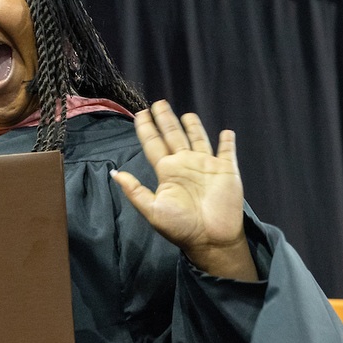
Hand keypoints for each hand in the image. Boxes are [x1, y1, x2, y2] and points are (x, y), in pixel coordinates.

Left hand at [111, 100, 254, 280]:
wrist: (210, 239)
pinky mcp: (226, 170)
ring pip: (198, 139)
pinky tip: (226, 132)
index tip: (140, 113)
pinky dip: (228, 141)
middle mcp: (185, 164)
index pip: (154, 143)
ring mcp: (206, 166)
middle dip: (165, 119)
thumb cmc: (180, 227)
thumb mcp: (152, 209)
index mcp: (167, 171)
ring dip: (193, 126)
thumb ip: (135, 191)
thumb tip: (115, 173)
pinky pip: (227, 151)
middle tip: (158, 103)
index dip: (147, 128)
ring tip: (186, 114)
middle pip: (173, 135)